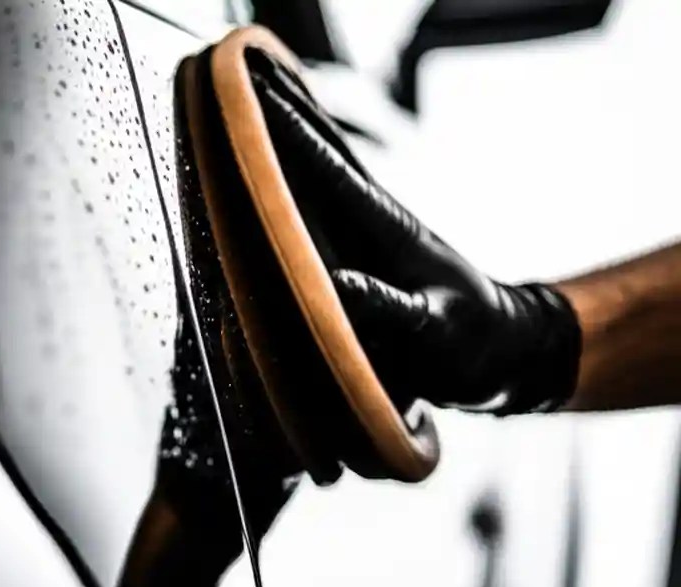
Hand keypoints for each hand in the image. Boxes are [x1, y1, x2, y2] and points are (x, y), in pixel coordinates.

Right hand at [259, 87, 581, 414]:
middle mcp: (374, 222)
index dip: (294, 137)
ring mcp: (370, 234)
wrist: (503, 345)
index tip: (258, 101)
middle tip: (249, 76)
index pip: (332, 172)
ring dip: (294, 139)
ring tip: (262, 100)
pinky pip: (324, 206)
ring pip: (322, 176)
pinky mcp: (366, 251)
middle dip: (288, 118)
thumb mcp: (434, 326)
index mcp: (388, 230)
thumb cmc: (471, 341)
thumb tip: (335, 283)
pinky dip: (300, 178)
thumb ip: (389, 305)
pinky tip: (284, 168)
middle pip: (322, 158)